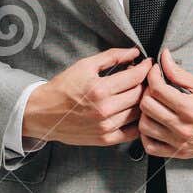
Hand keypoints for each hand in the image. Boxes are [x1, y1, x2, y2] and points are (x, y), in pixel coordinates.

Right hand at [23, 47, 150, 146]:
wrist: (44, 113)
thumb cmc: (63, 87)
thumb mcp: (85, 65)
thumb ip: (112, 56)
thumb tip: (134, 52)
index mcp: (99, 89)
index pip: (135, 77)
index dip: (145, 68)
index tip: (148, 64)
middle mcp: (104, 110)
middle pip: (139, 95)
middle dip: (144, 82)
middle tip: (143, 76)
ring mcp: (106, 127)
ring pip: (138, 113)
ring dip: (142, 100)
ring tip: (138, 91)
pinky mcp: (105, 139)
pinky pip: (133, 132)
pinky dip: (138, 121)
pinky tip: (133, 110)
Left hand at [137, 48, 192, 158]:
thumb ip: (180, 73)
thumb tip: (165, 58)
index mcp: (189, 107)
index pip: (156, 88)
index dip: (152, 74)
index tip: (156, 70)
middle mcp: (182, 127)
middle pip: (146, 106)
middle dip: (147, 91)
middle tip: (154, 86)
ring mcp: (179, 142)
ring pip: (144, 126)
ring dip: (145, 113)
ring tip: (154, 105)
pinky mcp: (180, 152)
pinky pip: (151, 147)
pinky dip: (147, 136)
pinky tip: (154, 124)